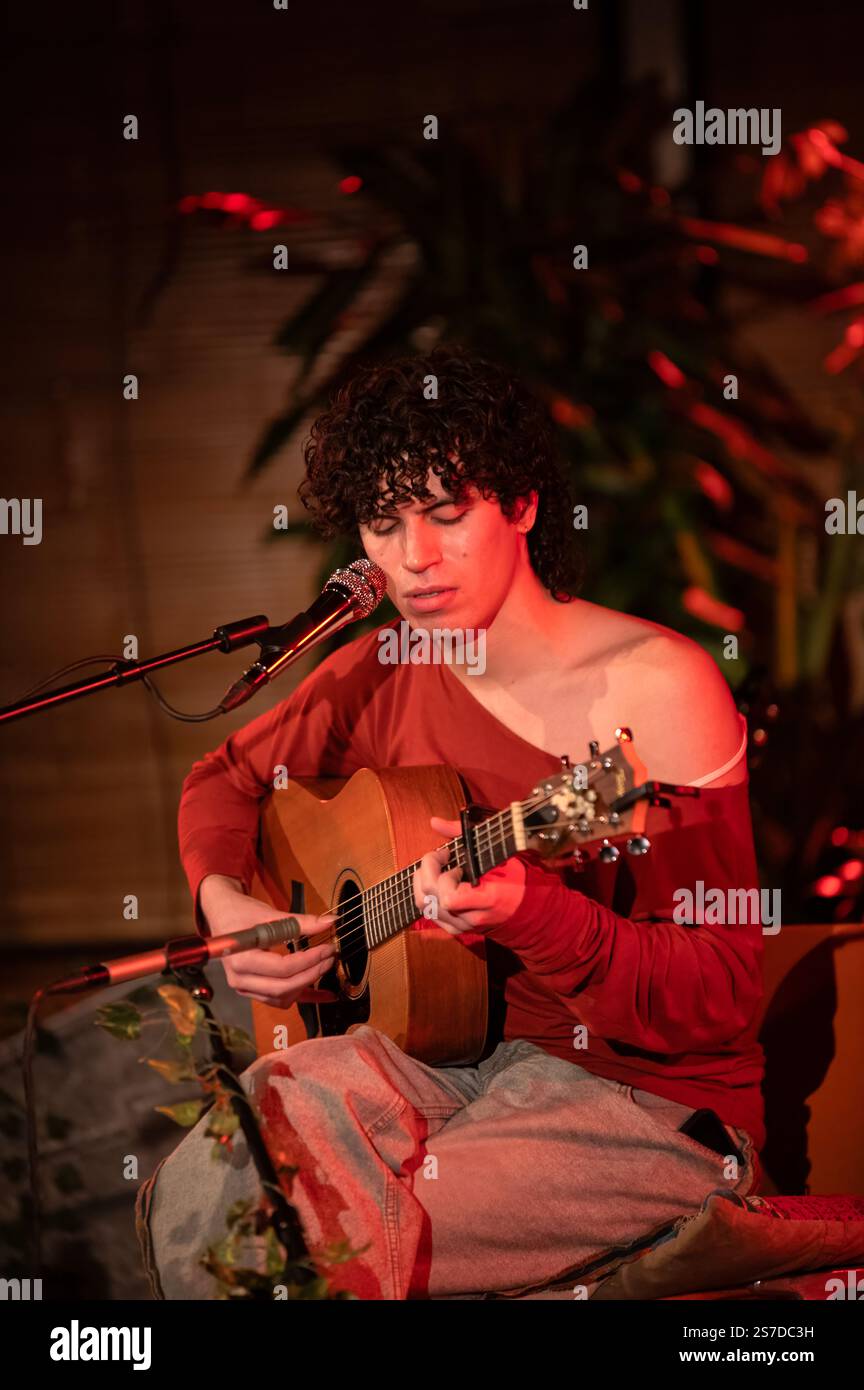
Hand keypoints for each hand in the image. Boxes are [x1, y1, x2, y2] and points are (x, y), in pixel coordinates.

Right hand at [198, 874, 338, 1006]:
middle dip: (311, 974)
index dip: (309, 960)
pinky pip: (279, 999)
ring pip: (282, 998)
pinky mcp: (252, 990)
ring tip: (322, 966)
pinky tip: (322, 993)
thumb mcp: (270, 914)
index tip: (327, 949)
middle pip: (283, 988)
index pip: (282, 968)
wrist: (222, 916)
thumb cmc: (241, 913)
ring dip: (305, 986)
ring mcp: (244, 987)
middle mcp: (240, 979)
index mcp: (241, 959)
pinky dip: (300, 995)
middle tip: (329, 958)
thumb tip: (329, 922)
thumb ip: (300, 922)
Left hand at [412, 816, 526, 935]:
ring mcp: (461, 925)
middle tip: (440, 857)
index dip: (439, 872)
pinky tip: (439, 882)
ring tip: (439, 869)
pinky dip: (427, 893)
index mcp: (486, 899)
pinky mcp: (454, 928)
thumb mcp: (493, 849)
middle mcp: (470, 917)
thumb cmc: (510, 876)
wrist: (522, 907)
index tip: (447, 853)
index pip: (447, 896)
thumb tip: (433, 822)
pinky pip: (428, 911)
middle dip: (427, 870)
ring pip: (424, 905)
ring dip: (425, 881)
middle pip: (429, 897)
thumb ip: (460, 833)